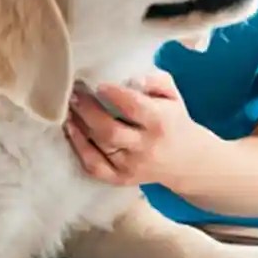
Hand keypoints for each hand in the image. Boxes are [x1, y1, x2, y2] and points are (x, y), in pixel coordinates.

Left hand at [63, 71, 209, 187]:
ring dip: (79, 125)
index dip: (113, 94)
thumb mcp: (171, 94)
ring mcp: (132, 166)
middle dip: (87, 110)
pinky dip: (79, 148)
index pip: (133, 107)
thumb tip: (131, 78)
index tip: (98, 84)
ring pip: (99, 146)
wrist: (188, 161)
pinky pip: (94, 166)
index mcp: (160, 122)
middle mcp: (146, 147)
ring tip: (70, 108)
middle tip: (74, 94)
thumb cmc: (174, 120)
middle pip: (109, 130)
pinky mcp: (121, 179)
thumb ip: (154, 80)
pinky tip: (71, 130)